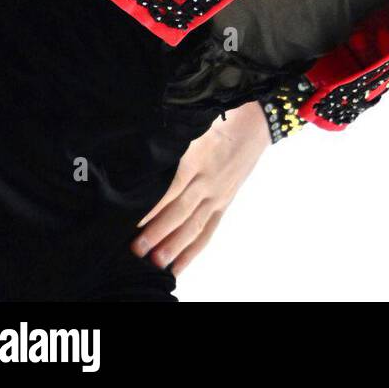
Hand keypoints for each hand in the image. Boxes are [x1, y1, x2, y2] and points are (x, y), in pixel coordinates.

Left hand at [130, 99, 270, 277]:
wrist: (255, 124)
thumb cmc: (219, 121)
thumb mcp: (192, 129)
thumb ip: (170, 148)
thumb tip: (141, 166)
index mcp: (197, 158)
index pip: (171, 187)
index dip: (153, 206)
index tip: (132, 220)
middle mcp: (208, 180)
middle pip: (180, 211)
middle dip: (158, 232)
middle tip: (136, 249)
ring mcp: (218, 194)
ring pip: (194, 225)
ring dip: (174, 246)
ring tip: (155, 262)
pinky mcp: (225, 203)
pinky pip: (209, 231)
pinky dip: (194, 250)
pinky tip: (179, 266)